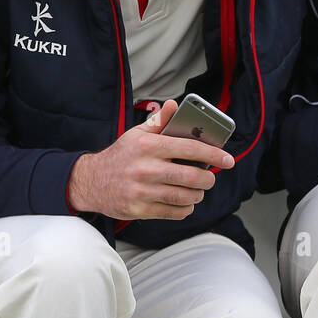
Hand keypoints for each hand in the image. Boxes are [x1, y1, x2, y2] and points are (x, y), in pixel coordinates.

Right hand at [66, 99, 234, 219]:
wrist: (89, 181)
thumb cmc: (120, 155)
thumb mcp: (136, 133)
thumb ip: (159, 121)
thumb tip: (175, 105)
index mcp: (148, 146)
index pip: (190, 149)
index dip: (213, 154)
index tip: (228, 159)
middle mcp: (146, 169)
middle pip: (191, 177)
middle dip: (208, 179)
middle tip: (210, 178)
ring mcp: (142, 191)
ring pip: (185, 197)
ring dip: (198, 194)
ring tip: (198, 190)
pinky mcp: (139, 209)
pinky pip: (173, 212)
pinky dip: (185, 209)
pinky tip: (185, 203)